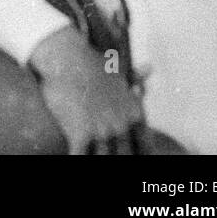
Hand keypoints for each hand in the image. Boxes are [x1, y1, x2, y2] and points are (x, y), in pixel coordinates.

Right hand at [28, 27, 144, 154]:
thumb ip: (134, 77)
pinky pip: (80, 156)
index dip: (140, 155)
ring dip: (98, 160)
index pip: (145, 146)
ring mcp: (101, 131)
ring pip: (103, 159)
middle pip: (124, 155)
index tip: (135, 156)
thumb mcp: (116, 69)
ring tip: (93, 156)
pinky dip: (76, 158)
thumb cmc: (89, 62)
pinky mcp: (80, 134)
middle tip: (110, 158)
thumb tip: (150, 68)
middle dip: (118, 156)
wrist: (67, 57)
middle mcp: (121, 125)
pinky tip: (74, 157)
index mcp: (134, 113)